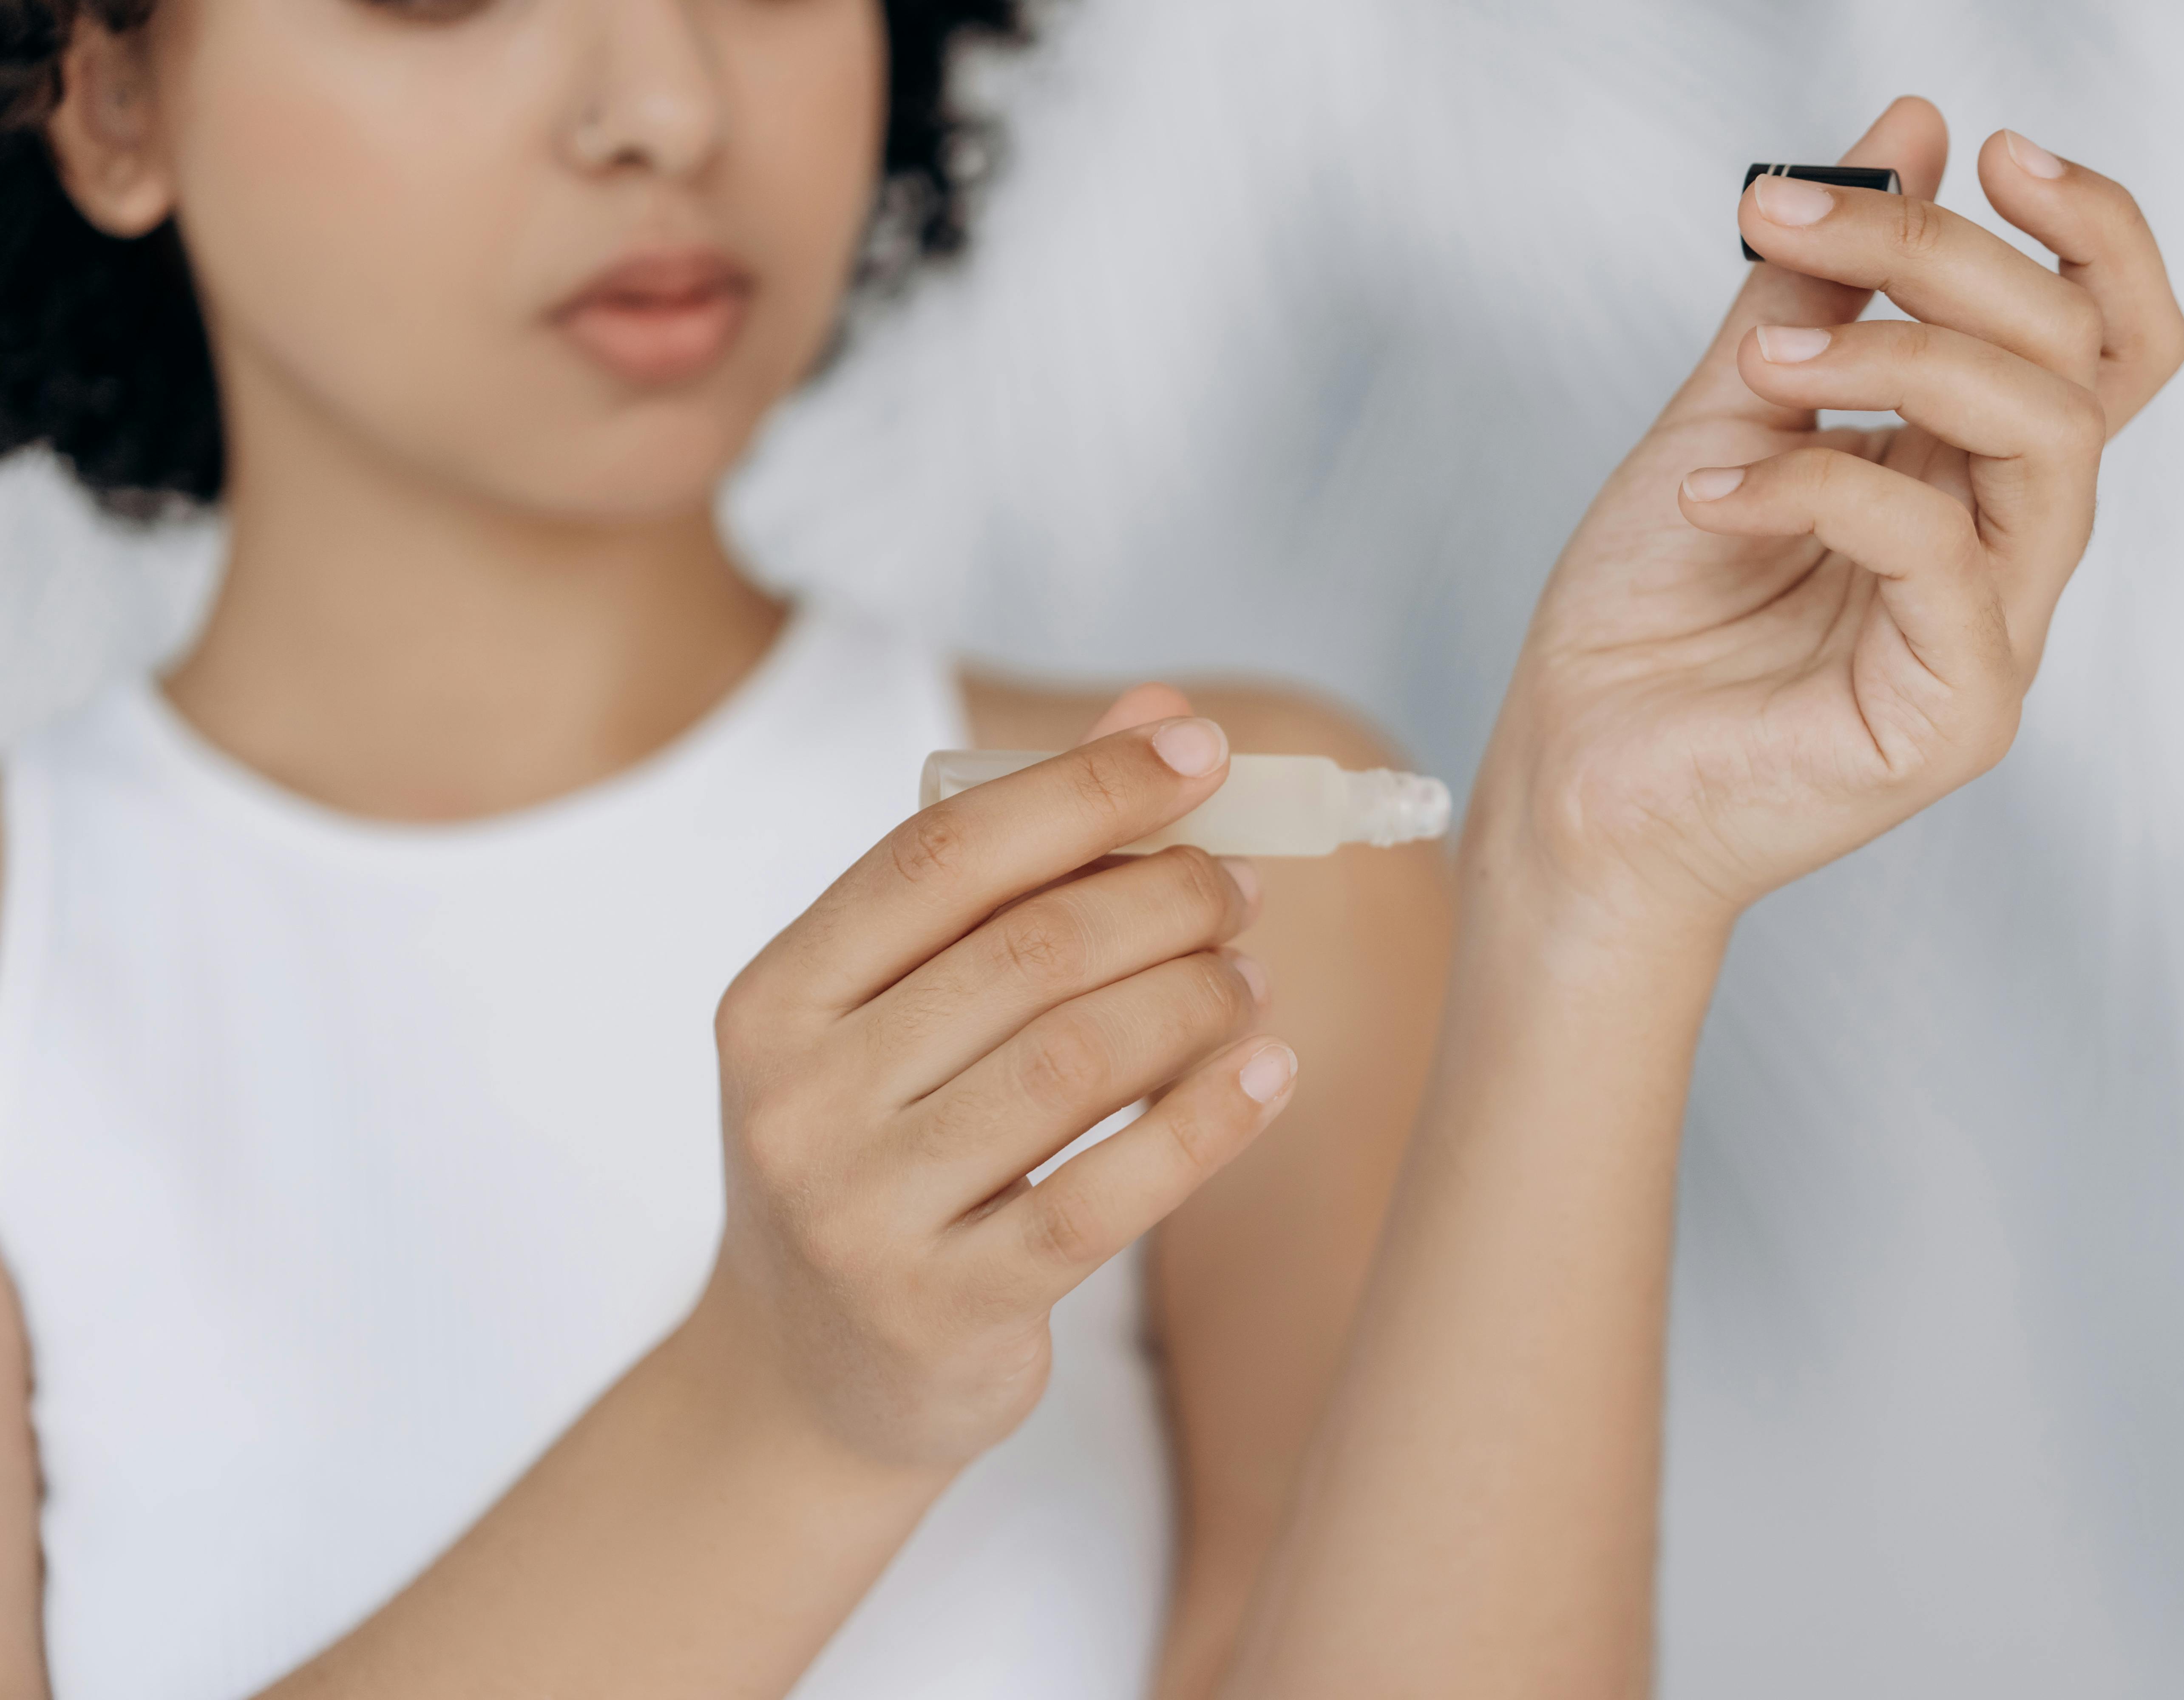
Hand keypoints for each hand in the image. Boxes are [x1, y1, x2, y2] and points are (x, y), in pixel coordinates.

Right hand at [690, 713, 1296, 1469]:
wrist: (803, 1379)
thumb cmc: (878, 1152)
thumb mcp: (900, 1012)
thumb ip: (1016, 866)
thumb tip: (1158, 716)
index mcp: (777, 997)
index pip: (944, 852)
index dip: (1086, 789)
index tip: (1203, 750)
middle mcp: (800, 1098)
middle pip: (1027, 950)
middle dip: (1165, 898)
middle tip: (1244, 888)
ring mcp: (862, 1212)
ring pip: (1076, 1063)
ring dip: (1196, 1000)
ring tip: (1251, 980)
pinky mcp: (944, 1310)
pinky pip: (1105, 1198)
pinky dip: (1208, 1121)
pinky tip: (1270, 1072)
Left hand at [1471, 96, 2183, 933]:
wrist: (1569, 779)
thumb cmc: (1643, 621)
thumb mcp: (1723, 412)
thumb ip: (1814, 289)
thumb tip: (1909, 131)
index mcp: (1972, 482)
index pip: (2104, 338)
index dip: (2083, 230)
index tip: (1976, 147)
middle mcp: (2007, 556)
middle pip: (2078, 361)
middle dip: (1947, 259)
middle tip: (1798, 224)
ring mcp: (1995, 639)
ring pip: (2042, 438)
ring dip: (1898, 355)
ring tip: (1764, 357)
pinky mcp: (1955, 711)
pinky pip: (1935, 547)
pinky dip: (1818, 480)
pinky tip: (1710, 488)